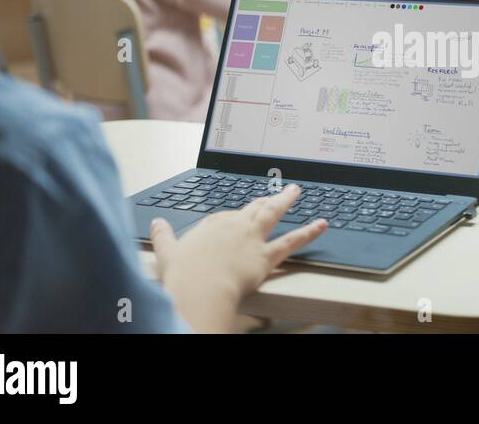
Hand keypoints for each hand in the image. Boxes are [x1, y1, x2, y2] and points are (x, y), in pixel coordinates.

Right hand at [150, 185, 326, 332]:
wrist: (199, 288)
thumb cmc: (182, 274)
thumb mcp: (166, 251)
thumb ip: (162, 236)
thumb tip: (156, 223)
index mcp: (213, 223)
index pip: (228, 215)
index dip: (237, 214)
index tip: (242, 211)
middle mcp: (236, 225)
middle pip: (253, 207)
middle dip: (265, 198)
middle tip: (276, 191)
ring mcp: (253, 238)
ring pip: (273, 214)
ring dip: (286, 201)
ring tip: (296, 191)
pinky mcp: (266, 256)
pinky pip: (292, 241)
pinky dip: (309, 231)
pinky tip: (322, 224)